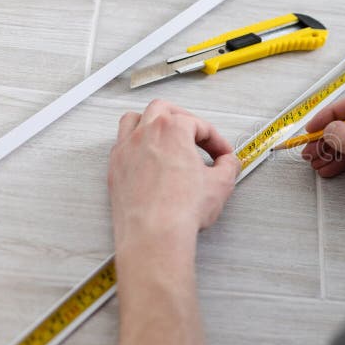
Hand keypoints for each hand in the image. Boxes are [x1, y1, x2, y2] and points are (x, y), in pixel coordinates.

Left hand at [108, 100, 239, 255]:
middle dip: (183, 118)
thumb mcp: (221, 184)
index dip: (216, 139)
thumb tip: (229, 163)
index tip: (222, 153)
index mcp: (172, 129)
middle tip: (196, 134)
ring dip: (152, 123)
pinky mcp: (115, 169)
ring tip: (165, 136)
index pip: (199, 124)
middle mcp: (145, 134)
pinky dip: (135, 145)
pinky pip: (121, 144)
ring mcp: (126, 150)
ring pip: (135, 120)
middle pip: (163, 109)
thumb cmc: (180, 210)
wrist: (154, 235)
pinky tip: (146, 157)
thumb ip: (229, 166)